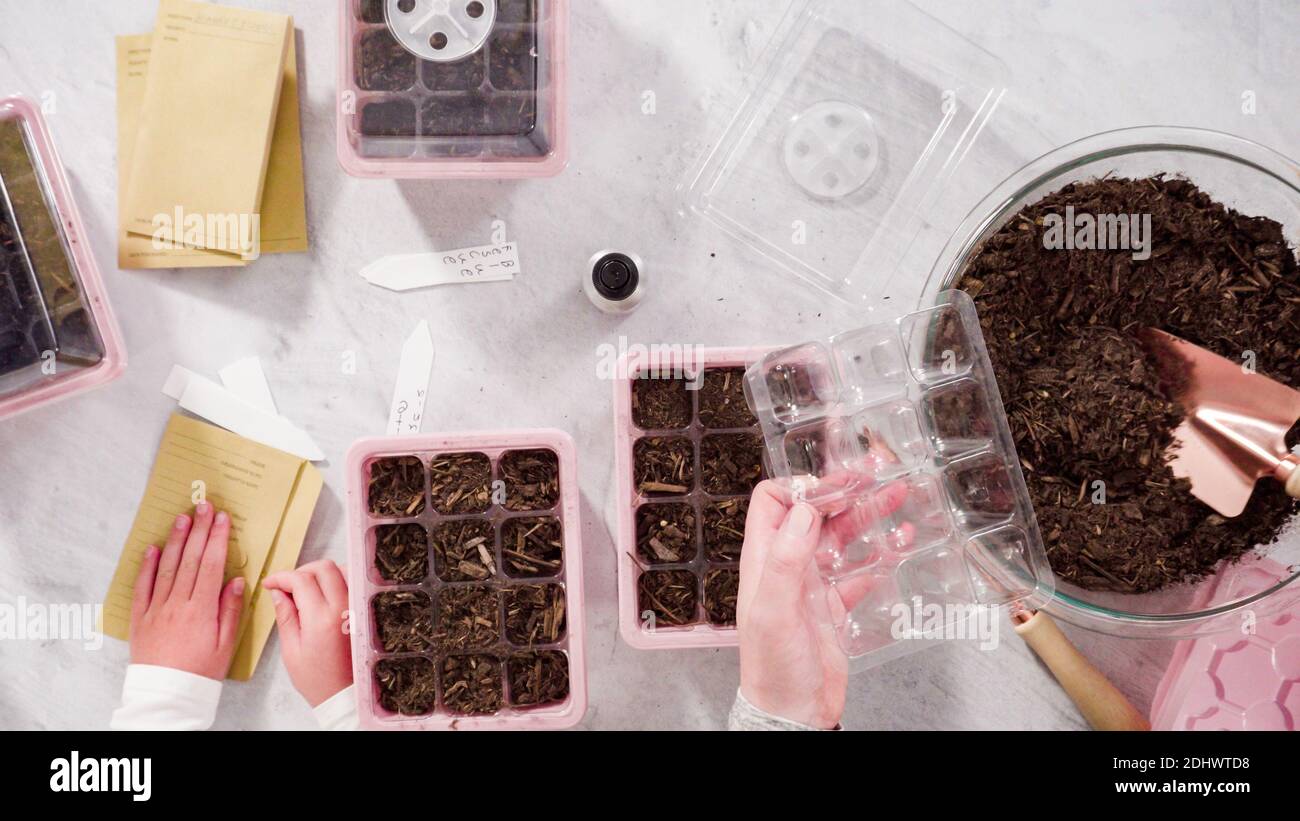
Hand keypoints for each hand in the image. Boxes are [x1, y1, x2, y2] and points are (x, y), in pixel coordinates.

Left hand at [129, 502, 245, 679]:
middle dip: (200, 530)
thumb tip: (236, 580)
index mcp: (201, 610)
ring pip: (167, 567)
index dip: (217, 539)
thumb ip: (231, 610)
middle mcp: (178, 604)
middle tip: (205, 506)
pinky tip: (154, 548)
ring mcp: (156, 609)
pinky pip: (143, 586)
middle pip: (191, 560)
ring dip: (176, 540)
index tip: (223, 519)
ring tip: (183, 517)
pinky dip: (147, 565)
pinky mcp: (140, 618)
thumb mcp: (226, 645)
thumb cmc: (200, 671)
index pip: (211, 565)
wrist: (166, 695)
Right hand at [263, 560, 352, 707]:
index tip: (270, 583)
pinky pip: (352, 583)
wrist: (343, 694)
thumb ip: (285, 616)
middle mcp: (343, 608)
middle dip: (301, 571)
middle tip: (287, 586)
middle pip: (324, 568)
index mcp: (321, 619)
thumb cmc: (317, 679)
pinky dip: (337, 580)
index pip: (301, 580)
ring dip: (320, 574)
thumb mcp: (291, 650)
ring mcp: (356, 608)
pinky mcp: (362, 611)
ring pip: (341, 571)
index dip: (281, 577)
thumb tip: (277, 592)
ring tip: (304, 590)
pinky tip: (323, 595)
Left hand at [737, 479, 908, 728]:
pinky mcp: (834, 605)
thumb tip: (799, 510)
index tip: (835, 483)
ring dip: (868, 516)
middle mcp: (786, 565)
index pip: (772, 502)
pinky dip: (880, 554)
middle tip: (877, 477)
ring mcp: (812, 584)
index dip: (800, 486)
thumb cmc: (773, 667)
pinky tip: (900, 545)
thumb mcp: (772, 611)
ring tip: (899, 498)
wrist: (793, 713)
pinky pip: (859, 570)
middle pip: (814, 513)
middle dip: (844, 491)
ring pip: (841, 537)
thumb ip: (784, 560)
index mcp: (763, 559)